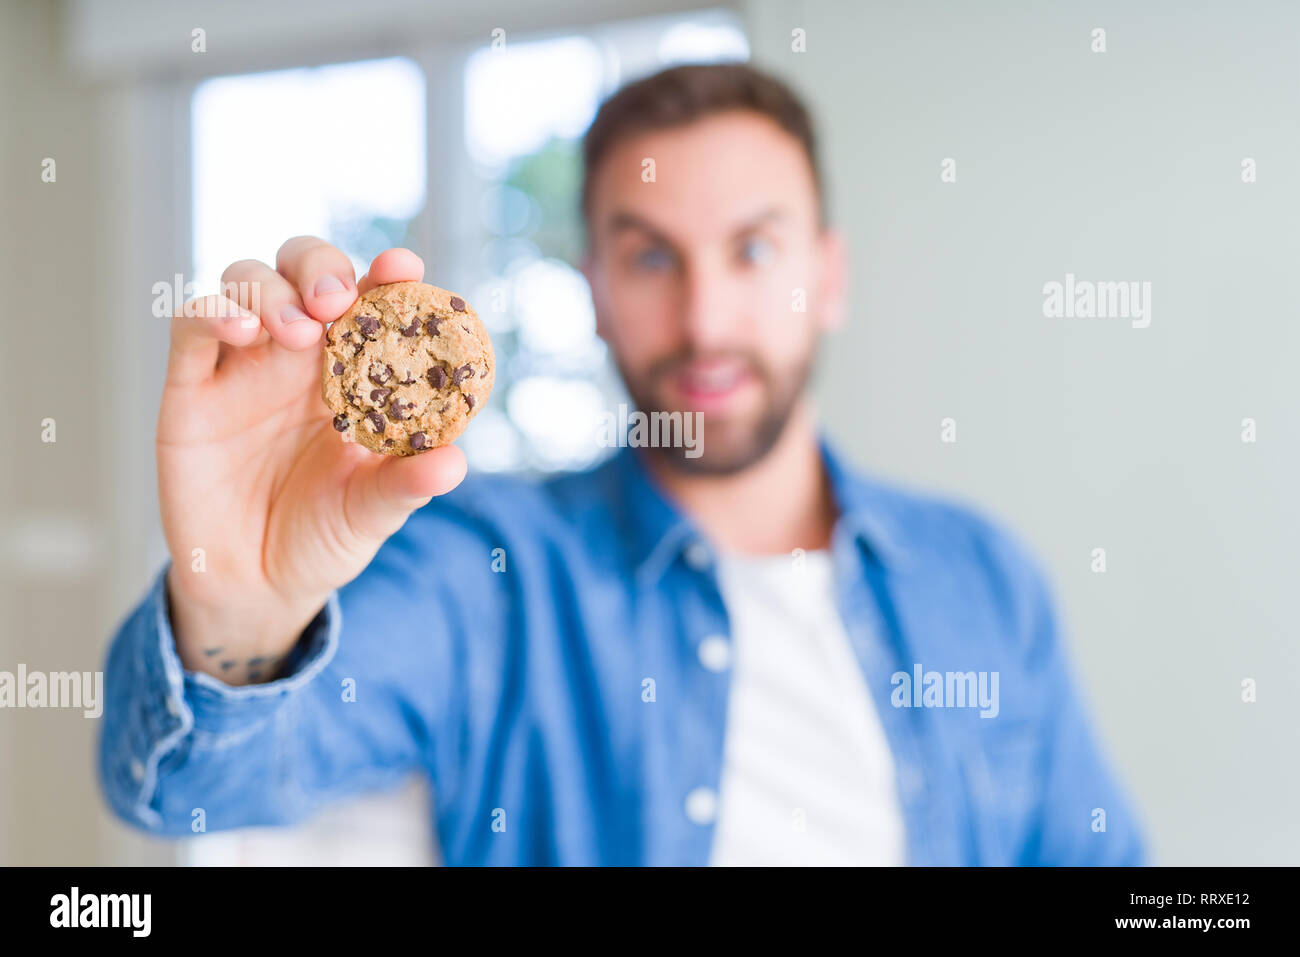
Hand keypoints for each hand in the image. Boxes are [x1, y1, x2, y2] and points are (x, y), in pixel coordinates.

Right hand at [157, 239, 466, 681]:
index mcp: (353, 369)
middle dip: (320, 266)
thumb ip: (407, 484)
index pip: (371, 302)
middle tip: (337, 299)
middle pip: (303, 269)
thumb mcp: (372, 512)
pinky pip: (191, 324)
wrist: (254, 585)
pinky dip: (214, 311)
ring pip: (247, 281)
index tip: (404, 267)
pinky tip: (241, 329)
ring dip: (272, 289)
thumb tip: (453, 462)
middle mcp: (298, 354)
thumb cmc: (323, 535)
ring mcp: (242, 362)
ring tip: (298, 330)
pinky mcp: (190, 384)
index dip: (388, 275)